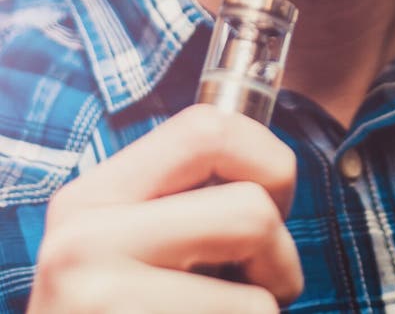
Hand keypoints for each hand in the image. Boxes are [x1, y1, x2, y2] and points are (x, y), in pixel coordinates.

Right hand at [28, 105, 302, 312]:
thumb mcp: (126, 247)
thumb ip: (180, 201)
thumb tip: (273, 171)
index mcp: (91, 196)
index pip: (206, 127)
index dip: (267, 160)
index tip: (273, 201)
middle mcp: (83, 238)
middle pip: (252, 211)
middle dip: (281, 254)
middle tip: (262, 284)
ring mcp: (100, 299)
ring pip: (259, 298)